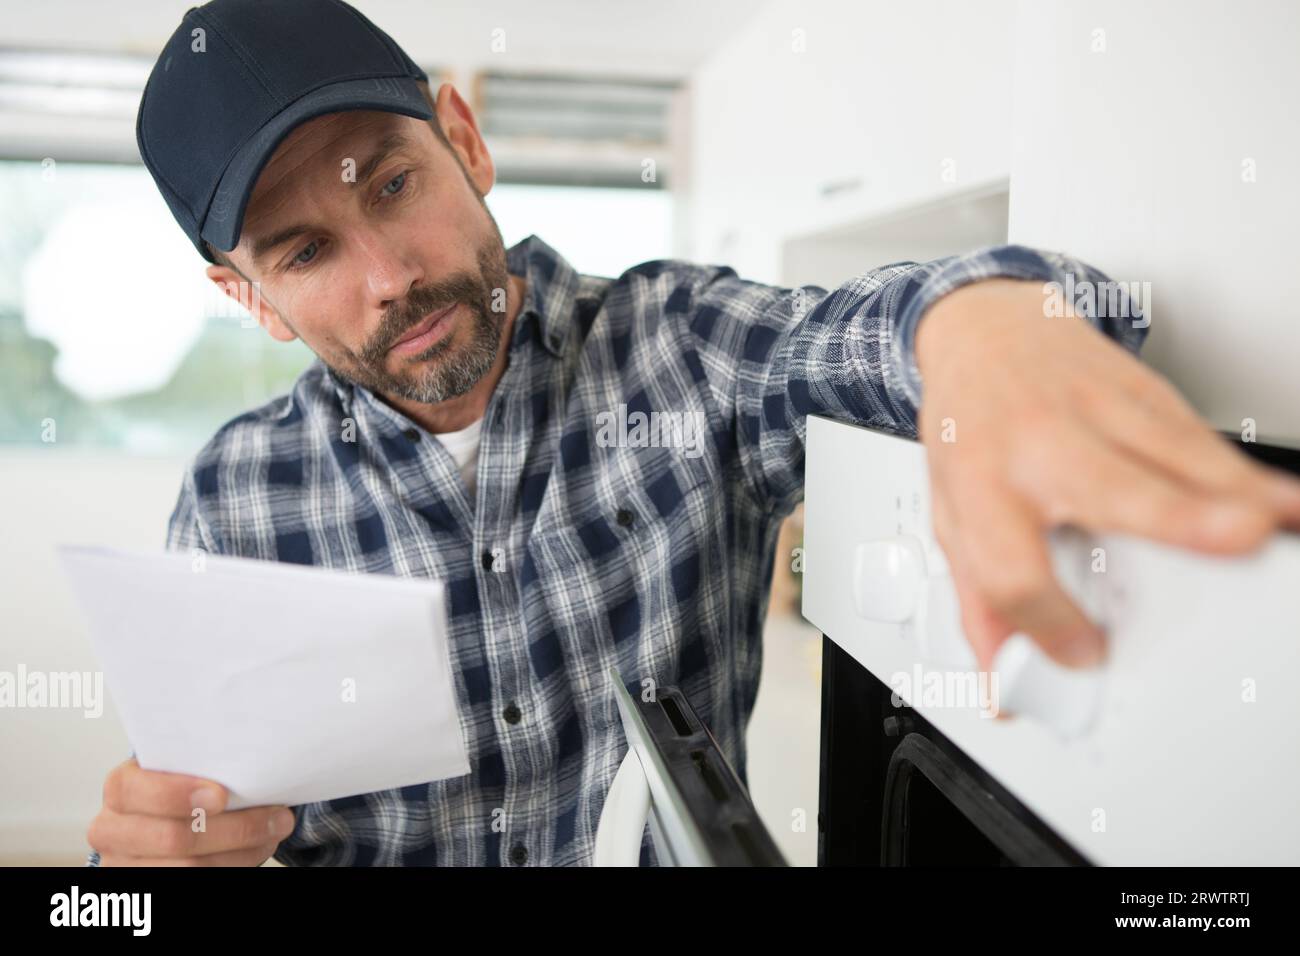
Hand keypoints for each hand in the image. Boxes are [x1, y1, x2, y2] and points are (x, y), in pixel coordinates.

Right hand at [88, 758, 294, 865]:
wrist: (167, 816)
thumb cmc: (184, 785)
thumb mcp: (183, 767)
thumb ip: (203, 762)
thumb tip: (257, 758)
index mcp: (121, 789)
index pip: (135, 791)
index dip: (178, 794)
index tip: (222, 795)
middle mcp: (112, 830)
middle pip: (173, 837)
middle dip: (235, 828)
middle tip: (279, 817)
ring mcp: (126, 866)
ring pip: (190, 869)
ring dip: (243, 851)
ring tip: (276, 831)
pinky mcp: (146, 890)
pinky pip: (197, 884)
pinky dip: (237, 866)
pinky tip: (258, 849)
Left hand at [915, 278, 1299, 671]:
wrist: (979, 331)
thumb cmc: (967, 429)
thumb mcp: (952, 515)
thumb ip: (980, 601)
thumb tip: (1004, 681)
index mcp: (980, 486)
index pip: (1011, 567)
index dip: (1047, 621)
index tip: (1086, 653)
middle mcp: (1034, 445)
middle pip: (1105, 485)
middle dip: (1174, 516)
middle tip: (1235, 540)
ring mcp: (1090, 411)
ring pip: (1172, 450)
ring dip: (1236, 490)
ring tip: (1279, 522)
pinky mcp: (1139, 389)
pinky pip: (1197, 432)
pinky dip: (1242, 468)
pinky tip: (1277, 497)